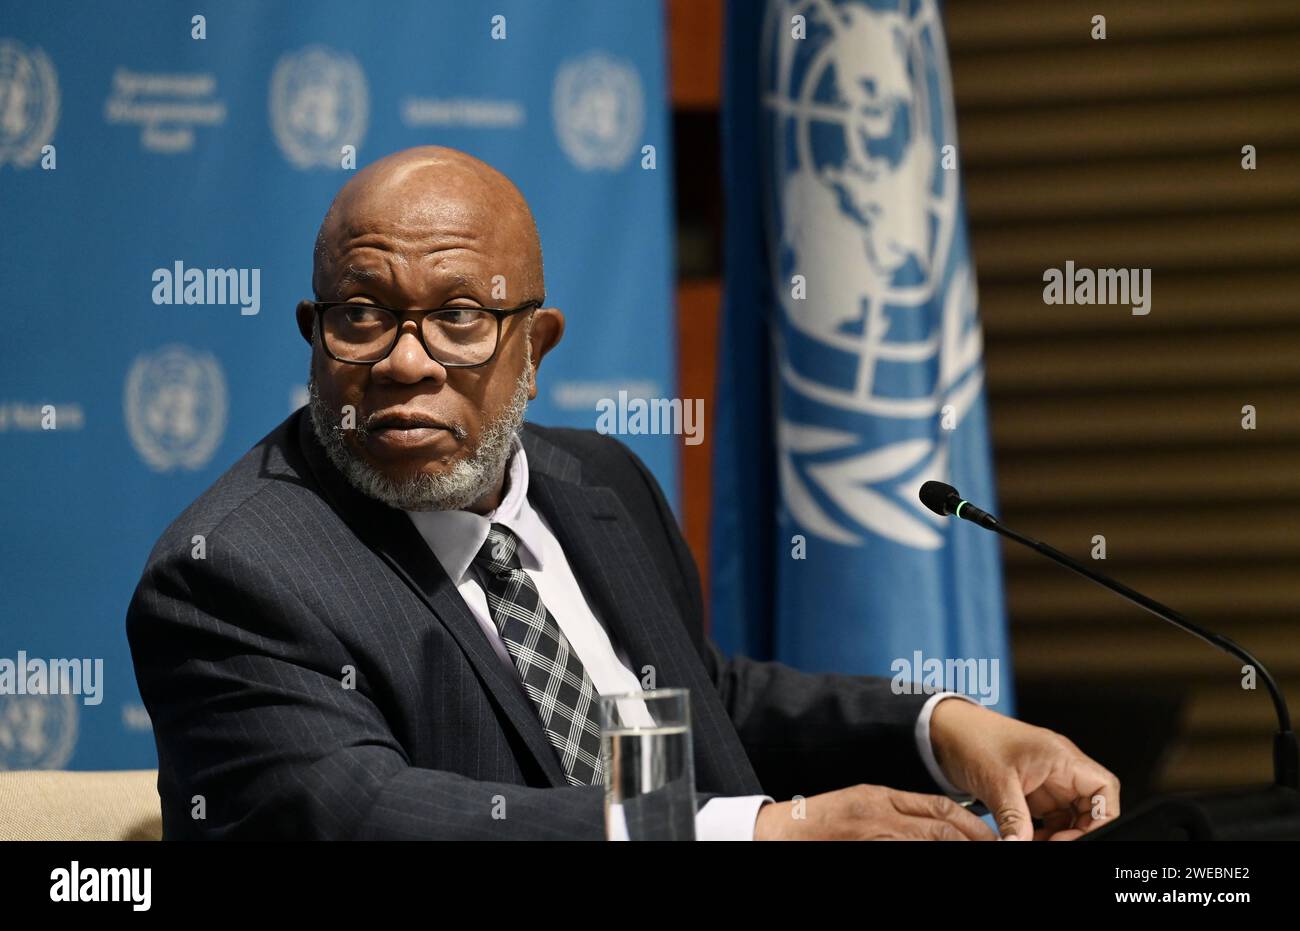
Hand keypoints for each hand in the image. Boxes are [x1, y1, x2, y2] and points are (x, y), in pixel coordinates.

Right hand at [753, 783, 996, 839]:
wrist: (776, 834)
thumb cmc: (817, 821)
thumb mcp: (860, 803)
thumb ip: (895, 809)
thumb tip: (935, 822)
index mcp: (880, 797)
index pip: (939, 806)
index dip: (970, 821)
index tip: (991, 834)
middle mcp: (881, 815)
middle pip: (941, 827)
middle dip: (974, 839)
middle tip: (1000, 847)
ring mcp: (875, 836)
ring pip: (930, 841)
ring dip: (958, 846)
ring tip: (983, 853)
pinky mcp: (868, 846)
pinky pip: (907, 850)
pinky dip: (930, 853)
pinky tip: (944, 854)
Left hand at [929, 698, 1120, 839]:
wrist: (945, 730)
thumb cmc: (972, 738)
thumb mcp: (996, 782)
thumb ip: (1013, 818)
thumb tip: (1020, 846)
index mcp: (1061, 757)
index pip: (1104, 788)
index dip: (1102, 817)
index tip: (1081, 836)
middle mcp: (1060, 768)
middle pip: (1090, 808)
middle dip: (1079, 832)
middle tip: (1054, 845)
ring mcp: (1047, 781)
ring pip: (1071, 817)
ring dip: (1060, 836)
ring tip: (1034, 843)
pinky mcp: (1032, 792)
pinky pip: (1051, 819)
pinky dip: (1044, 834)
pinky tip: (1025, 839)